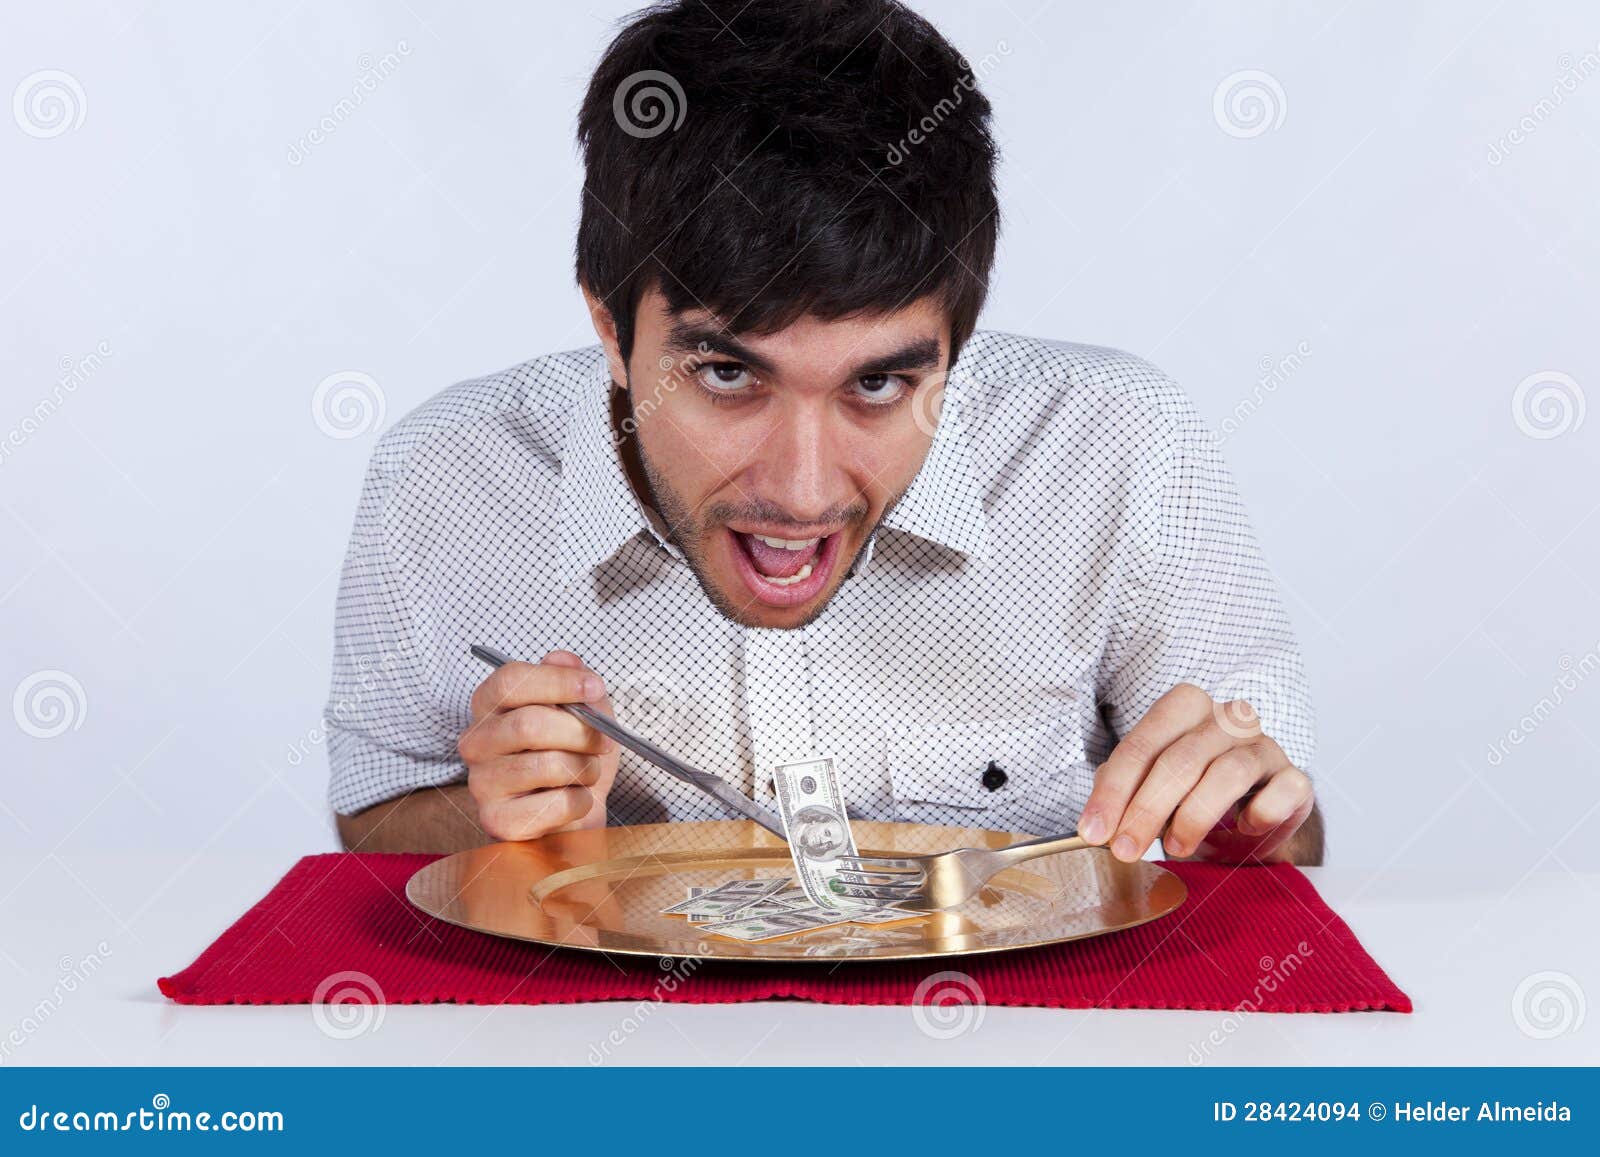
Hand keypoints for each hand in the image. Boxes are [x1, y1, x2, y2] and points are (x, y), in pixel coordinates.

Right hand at [457, 651, 618, 840]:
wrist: (574, 817)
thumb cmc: (574, 758)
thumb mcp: (584, 714)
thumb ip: (575, 684)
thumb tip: (564, 659)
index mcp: (490, 705)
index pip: (511, 680)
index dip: (558, 681)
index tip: (594, 688)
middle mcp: (476, 742)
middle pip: (530, 723)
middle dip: (581, 732)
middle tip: (603, 742)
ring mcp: (481, 783)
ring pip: (547, 765)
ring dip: (585, 768)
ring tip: (586, 772)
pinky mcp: (497, 821)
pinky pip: (555, 804)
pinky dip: (581, 801)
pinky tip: (575, 800)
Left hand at [1078, 683, 1314, 863]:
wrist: (1251, 814)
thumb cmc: (1192, 792)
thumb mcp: (1149, 784)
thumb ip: (1123, 792)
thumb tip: (1096, 824)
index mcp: (1184, 708)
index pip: (1142, 744)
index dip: (1114, 791)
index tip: (1093, 831)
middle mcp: (1226, 718)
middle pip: (1180, 759)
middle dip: (1146, 810)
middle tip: (1125, 849)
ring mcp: (1265, 746)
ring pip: (1228, 773)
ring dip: (1193, 817)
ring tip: (1174, 849)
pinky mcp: (1295, 779)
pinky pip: (1283, 792)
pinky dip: (1259, 814)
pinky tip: (1242, 829)